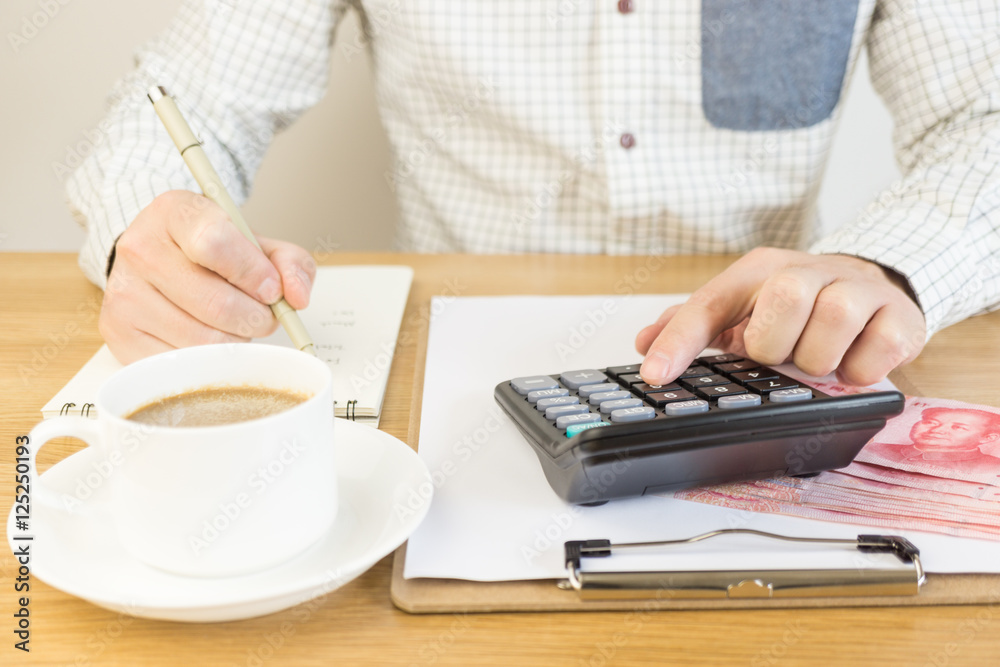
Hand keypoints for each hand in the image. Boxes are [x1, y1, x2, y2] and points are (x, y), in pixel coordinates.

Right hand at [100, 190, 315, 363]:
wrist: (157, 260)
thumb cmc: (213, 252)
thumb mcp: (256, 243)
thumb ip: (290, 262)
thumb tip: (297, 297)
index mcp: (174, 212)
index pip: (215, 243)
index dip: (254, 274)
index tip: (272, 290)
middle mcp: (139, 247)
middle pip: (214, 302)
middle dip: (254, 318)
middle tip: (262, 316)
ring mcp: (123, 292)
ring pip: (202, 339)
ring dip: (235, 341)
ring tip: (235, 325)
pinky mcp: (118, 332)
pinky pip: (180, 363)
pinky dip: (208, 360)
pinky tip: (210, 339)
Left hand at [634, 248, 926, 386]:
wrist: (875, 283)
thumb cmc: (798, 304)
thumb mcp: (743, 308)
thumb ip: (693, 325)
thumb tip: (644, 343)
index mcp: (757, 271)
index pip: (710, 303)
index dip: (679, 341)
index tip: (656, 375)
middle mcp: (805, 270)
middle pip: (784, 298)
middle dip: (776, 343)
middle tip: (781, 355)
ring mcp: (857, 289)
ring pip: (834, 319)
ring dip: (819, 358)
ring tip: (816, 360)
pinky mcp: (899, 316)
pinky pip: (877, 350)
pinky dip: (859, 370)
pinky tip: (851, 364)